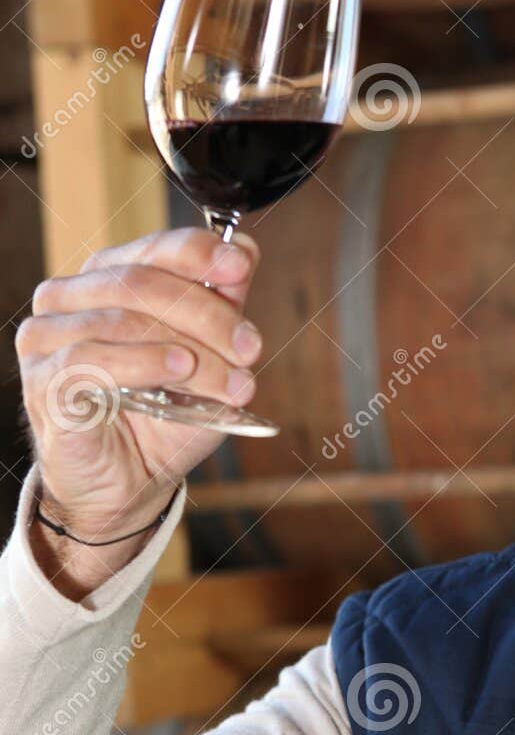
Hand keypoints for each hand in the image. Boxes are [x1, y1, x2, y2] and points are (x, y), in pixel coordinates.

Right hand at [16, 227, 261, 538]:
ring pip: (124, 320)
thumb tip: (244, 252)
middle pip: (142, 283)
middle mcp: (68, 299)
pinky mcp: (44, 381)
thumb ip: (220, 308)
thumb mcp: (207, 360)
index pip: (152, 248)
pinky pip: (92, 359)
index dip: (199, 253)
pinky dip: (145, 362)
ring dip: (191, 350)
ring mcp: (48, 338)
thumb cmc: (162, 420)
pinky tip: (179, 370)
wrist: (129, 485)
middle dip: (207, 315)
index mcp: (107, 279)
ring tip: (231, 381)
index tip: (241, 267)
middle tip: (249, 348)